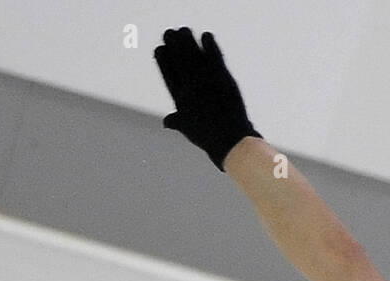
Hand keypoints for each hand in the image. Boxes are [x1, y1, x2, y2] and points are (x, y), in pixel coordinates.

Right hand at [154, 27, 260, 170]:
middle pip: (178, 58)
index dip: (163, 58)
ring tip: (184, 31)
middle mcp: (190, 86)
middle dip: (172, 43)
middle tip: (170, 33)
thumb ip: (176, 121)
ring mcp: (206, 81)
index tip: (160, 48)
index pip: (167, 71)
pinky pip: (213, 55)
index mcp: (179, 97)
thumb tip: (166, 122)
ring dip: (187, 39)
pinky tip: (206, 36)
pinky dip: (209, 44)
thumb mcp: (188, 128)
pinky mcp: (222, 77)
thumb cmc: (208, 137)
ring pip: (193, 53)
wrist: (230, 140)